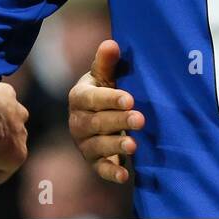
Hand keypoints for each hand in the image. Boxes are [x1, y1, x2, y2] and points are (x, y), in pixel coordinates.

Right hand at [68, 40, 143, 184]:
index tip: (129, 98)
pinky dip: (111, 173)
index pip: (93, 98)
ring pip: (98, 146)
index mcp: (80, 97)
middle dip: (119, 121)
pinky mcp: (93, 160)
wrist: (101, 113)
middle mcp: (78, 121)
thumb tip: (111, 44)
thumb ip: (106, 62)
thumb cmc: (105, 88)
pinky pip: (100, 168)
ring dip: (116, 146)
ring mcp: (84, 143)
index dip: (110, 99)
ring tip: (134, 145)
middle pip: (97, 123)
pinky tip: (125, 174)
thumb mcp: (105, 74)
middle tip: (140, 119)